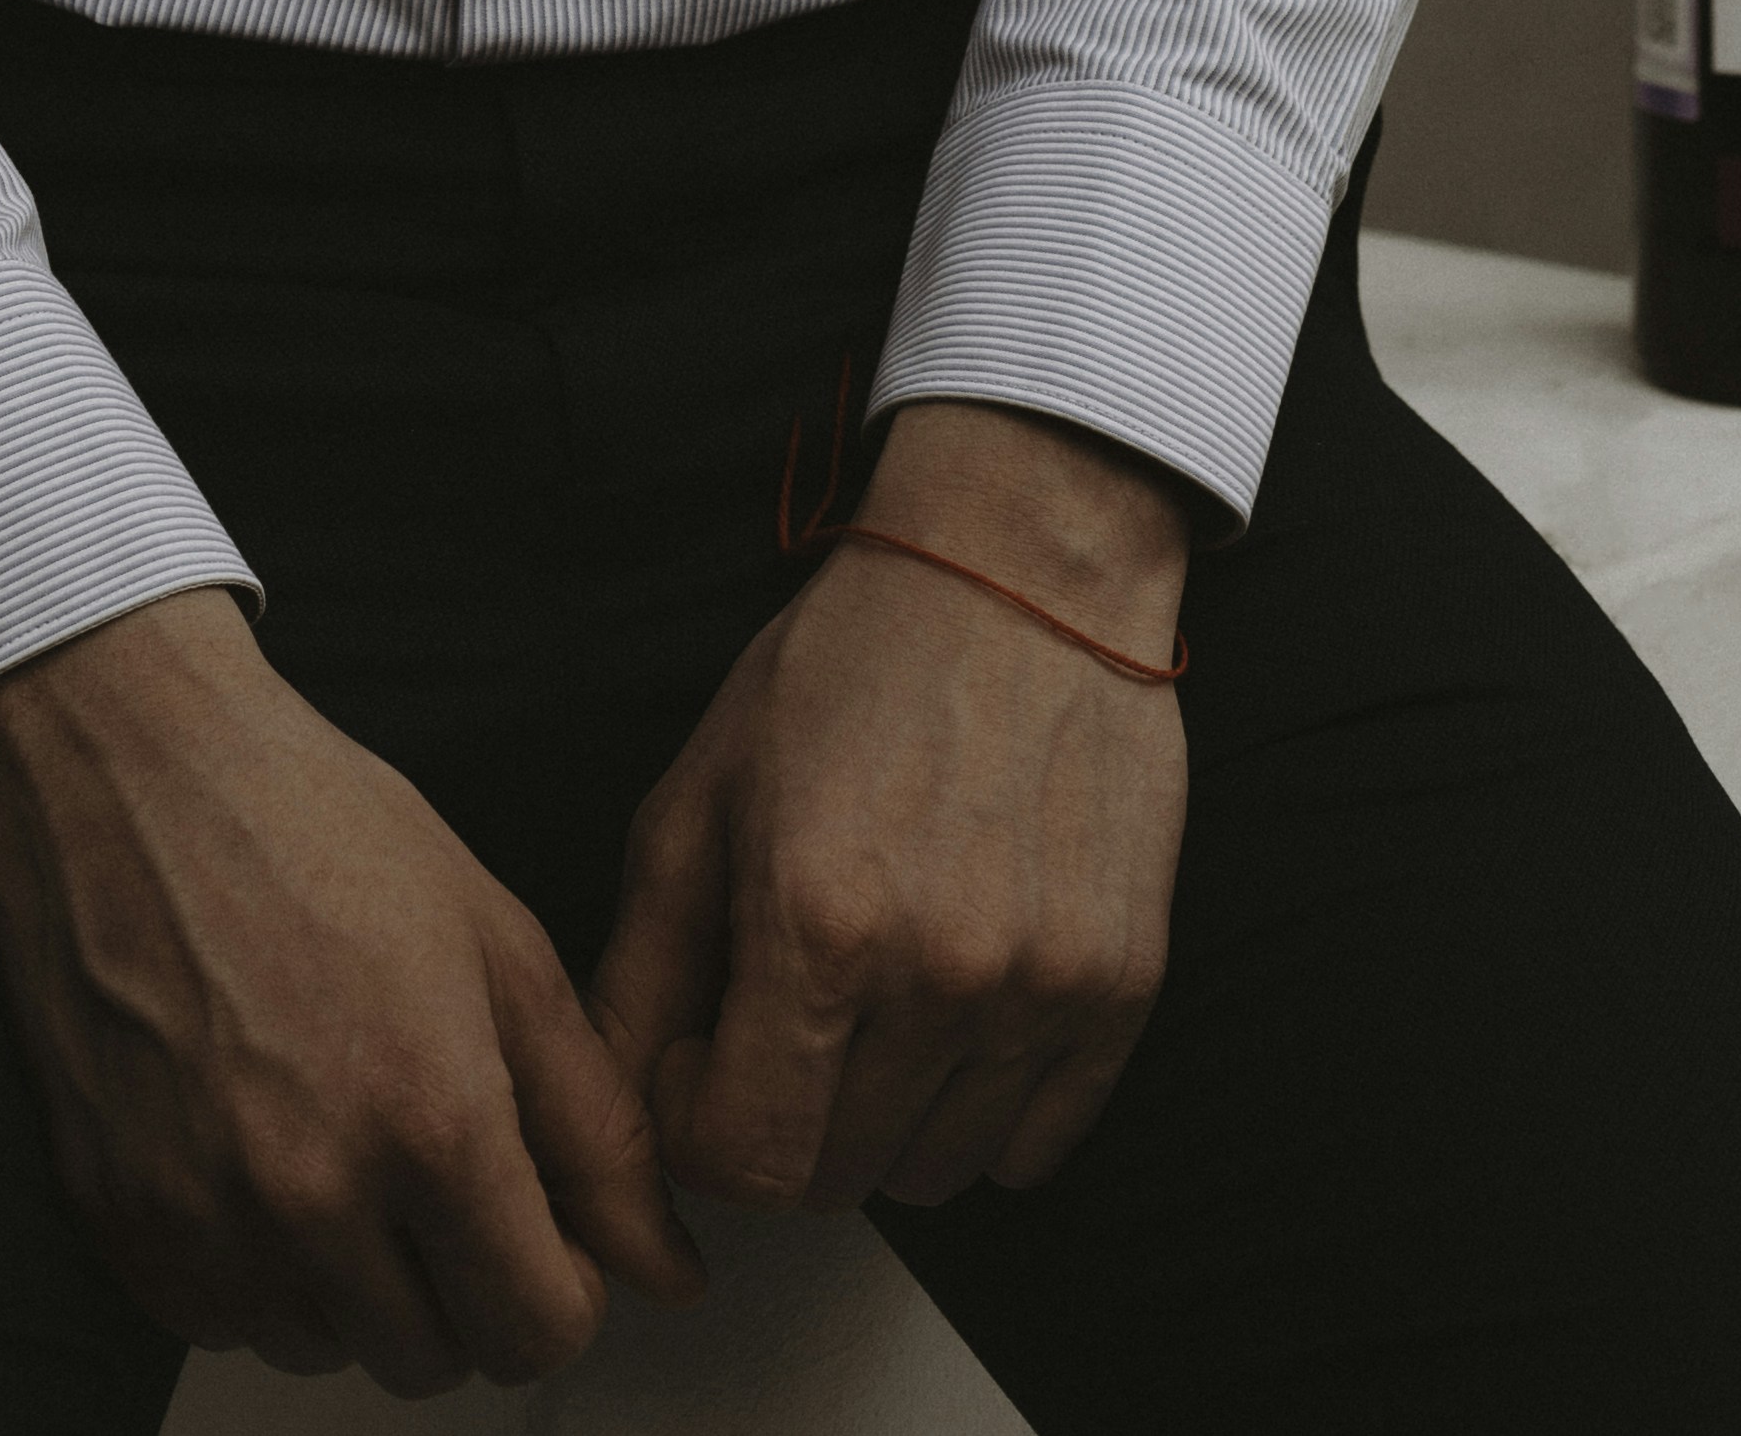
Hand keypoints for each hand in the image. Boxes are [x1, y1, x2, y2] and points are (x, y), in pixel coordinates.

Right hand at [0, 586, 705, 1392]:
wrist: (129, 773)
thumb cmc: (305, 824)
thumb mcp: (498, 945)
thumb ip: (594, 1124)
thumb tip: (663, 1262)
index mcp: (427, 1118)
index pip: (537, 1333)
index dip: (562, 1289)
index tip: (545, 1238)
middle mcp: (312, 1196)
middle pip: (436, 1360)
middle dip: (464, 1285)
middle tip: (442, 1170)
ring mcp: (205, 1223)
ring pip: (329, 1350)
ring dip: (357, 1284)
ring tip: (343, 1138)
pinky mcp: (125, 1229)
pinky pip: (226, 1323)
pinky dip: (259, 1269)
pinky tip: (262, 1148)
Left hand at [589, 400, 1191, 1218]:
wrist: (1023, 564)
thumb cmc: (850, 663)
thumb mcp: (703, 788)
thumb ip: (643, 965)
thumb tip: (616, 1099)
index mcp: (818, 923)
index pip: (746, 1160)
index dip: (698, 1129)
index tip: (703, 1061)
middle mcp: (940, 973)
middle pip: (838, 1176)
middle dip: (784, 1119)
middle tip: (784, 1019)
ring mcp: (1044, 987)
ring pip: (936, 1171)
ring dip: (884, 1120)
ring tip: (873, 1001)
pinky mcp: (1124, 987)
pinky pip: (1035, 1147)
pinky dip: (981, 1111)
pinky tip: (953, 1012)